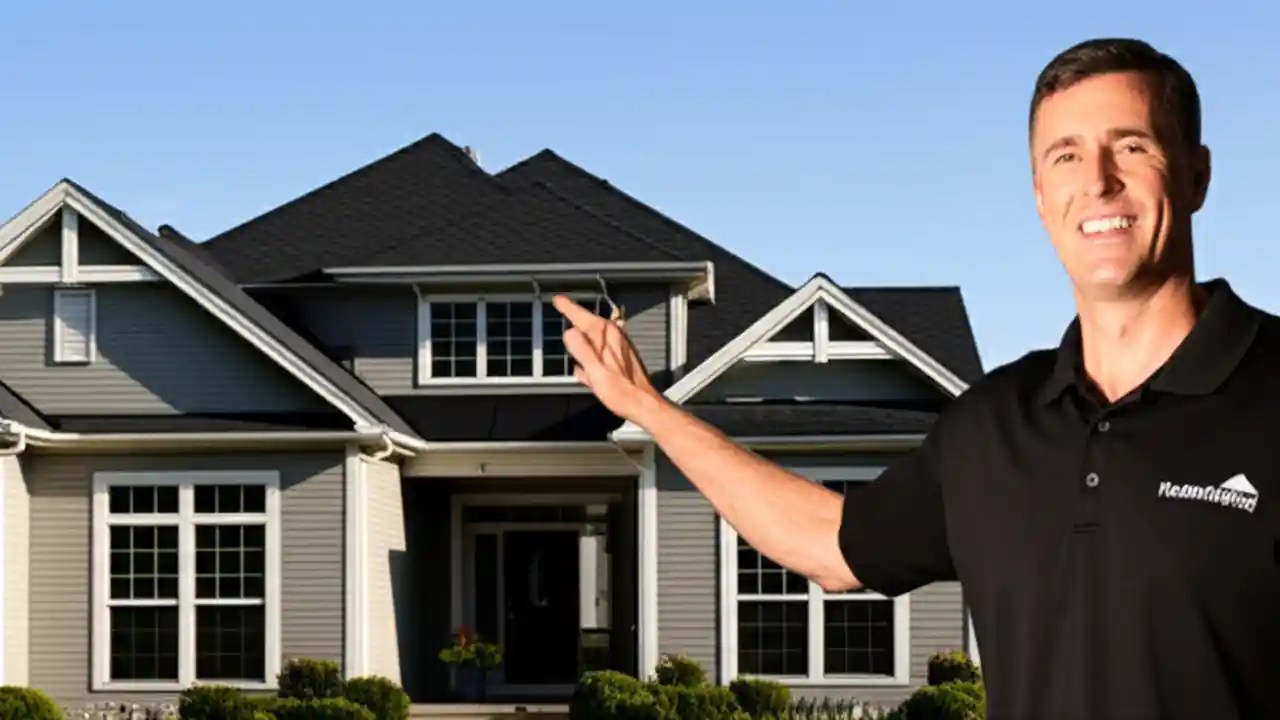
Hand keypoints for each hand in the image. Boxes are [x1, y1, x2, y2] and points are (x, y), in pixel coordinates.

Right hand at [553, 294, 662, 423]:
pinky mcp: (618, 357)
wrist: (642, 403)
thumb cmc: (622, 391)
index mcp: (607, 335)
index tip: (558, 300)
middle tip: (576, 359)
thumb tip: (569, 332)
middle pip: (585, 327)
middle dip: (575, 338)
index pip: (581, 315)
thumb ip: (581, 349)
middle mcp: (614, 336)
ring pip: (590, 343)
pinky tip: (594, 378)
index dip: (567, 307)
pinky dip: (591, 364)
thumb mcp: (595, 371)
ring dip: (583, 355)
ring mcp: (617, 346)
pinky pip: (596, 355)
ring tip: (589, 374)